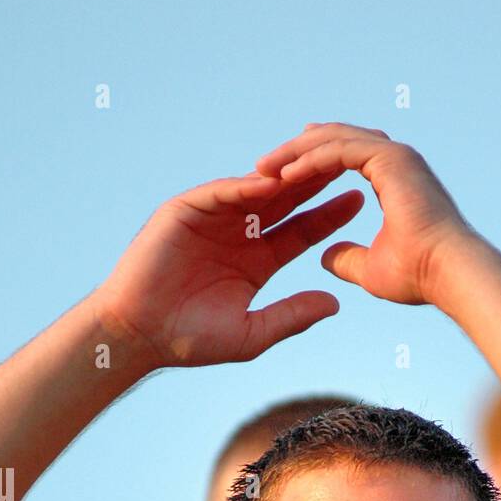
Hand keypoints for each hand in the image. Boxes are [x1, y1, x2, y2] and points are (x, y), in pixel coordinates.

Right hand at [92, 170, 364, 368]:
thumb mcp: (253, 333)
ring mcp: (211, 219)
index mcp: (256, 259)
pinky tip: (271, 182)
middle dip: (316, 182)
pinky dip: (243, 186)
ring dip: (286, 174)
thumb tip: (335, 304)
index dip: (329, 215)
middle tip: (350, 163)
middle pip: (286, 201)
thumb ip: (292, 316)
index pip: (301, 230)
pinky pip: (219, 193)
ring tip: (317, 160)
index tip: (361, 201)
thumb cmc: (191, 340)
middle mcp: (238, 233)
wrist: (139, 336)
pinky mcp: (184, 211)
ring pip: (255, 189)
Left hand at [255, 122, 472, 305]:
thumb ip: (348, 258)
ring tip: (262, 168)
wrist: (448, 275)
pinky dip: (310, 160)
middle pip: (332, 142)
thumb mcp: (370, 268)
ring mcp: (394, 156)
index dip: (307, 169)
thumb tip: (326, 257)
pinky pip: (338, 151)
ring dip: (295, 152)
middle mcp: (394, 160)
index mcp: (391, 178)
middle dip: (294, 153)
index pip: (340, 159)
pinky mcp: (389, 159)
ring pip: (332, 140)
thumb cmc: (418, 277)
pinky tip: (284, 175)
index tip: (275, 184)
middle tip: (259, 167)